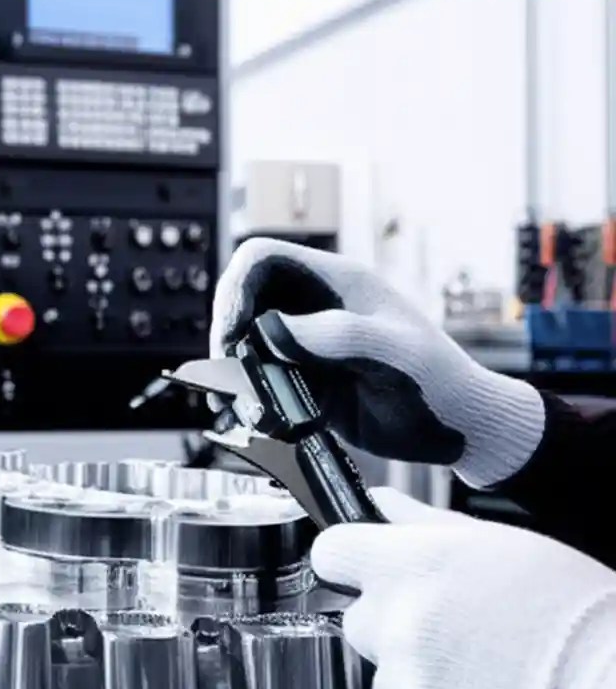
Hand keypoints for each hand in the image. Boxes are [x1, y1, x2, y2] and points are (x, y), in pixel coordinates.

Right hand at [210, 237, 542, 486]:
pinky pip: (258, 379)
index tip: (236, 332)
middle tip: (231, 371)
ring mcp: (306, 345)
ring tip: (238, 400)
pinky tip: (254, 416)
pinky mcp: (304, 381)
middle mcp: (314, 309)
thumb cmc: (441, 385)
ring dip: (232, 368)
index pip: (262, 258)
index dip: (237, 287)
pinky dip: (246, 396)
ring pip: (245, 342)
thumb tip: (272, 329)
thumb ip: (338, 336)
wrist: (460, 430)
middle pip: (243, 299)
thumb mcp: (395, 355)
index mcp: (336, 283)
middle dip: (227, 331)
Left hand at [314, 488, 615, 688]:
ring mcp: (401, 672)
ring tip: (472, 655)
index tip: (367, 565)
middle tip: (446, 618)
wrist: (600, 679)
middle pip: (358, 615)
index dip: (348, 558)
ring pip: (383, 664)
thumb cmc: (563, 607)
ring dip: (413, 660)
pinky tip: (475, 682)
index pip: (331, 552)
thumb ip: (422, 522)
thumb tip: (380, 502)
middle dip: (391, 617)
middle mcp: (393, 618)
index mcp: (406, 563)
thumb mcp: (494, 542)